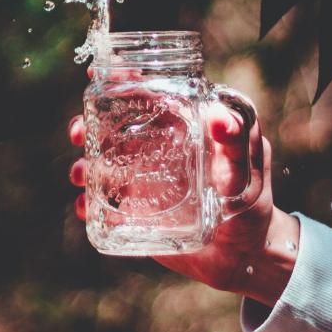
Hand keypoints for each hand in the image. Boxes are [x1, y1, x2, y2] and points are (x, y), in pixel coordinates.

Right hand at [68, 106, 299, 305]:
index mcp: (183, 126)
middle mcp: (159, 149)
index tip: (96, 76)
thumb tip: (220, 116)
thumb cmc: (252, 201)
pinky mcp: (139, 214)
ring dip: (84, 163)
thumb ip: (240, 142)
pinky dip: (91, 204)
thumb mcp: (248, 170)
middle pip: (115, 127)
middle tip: (78, 131)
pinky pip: (107, 205)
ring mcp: (146, 181)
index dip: (122, 83)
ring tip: (80, 173)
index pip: (149, 96)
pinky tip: (85, 207)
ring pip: (104, 163)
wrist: (247, 255)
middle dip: (89, 124)